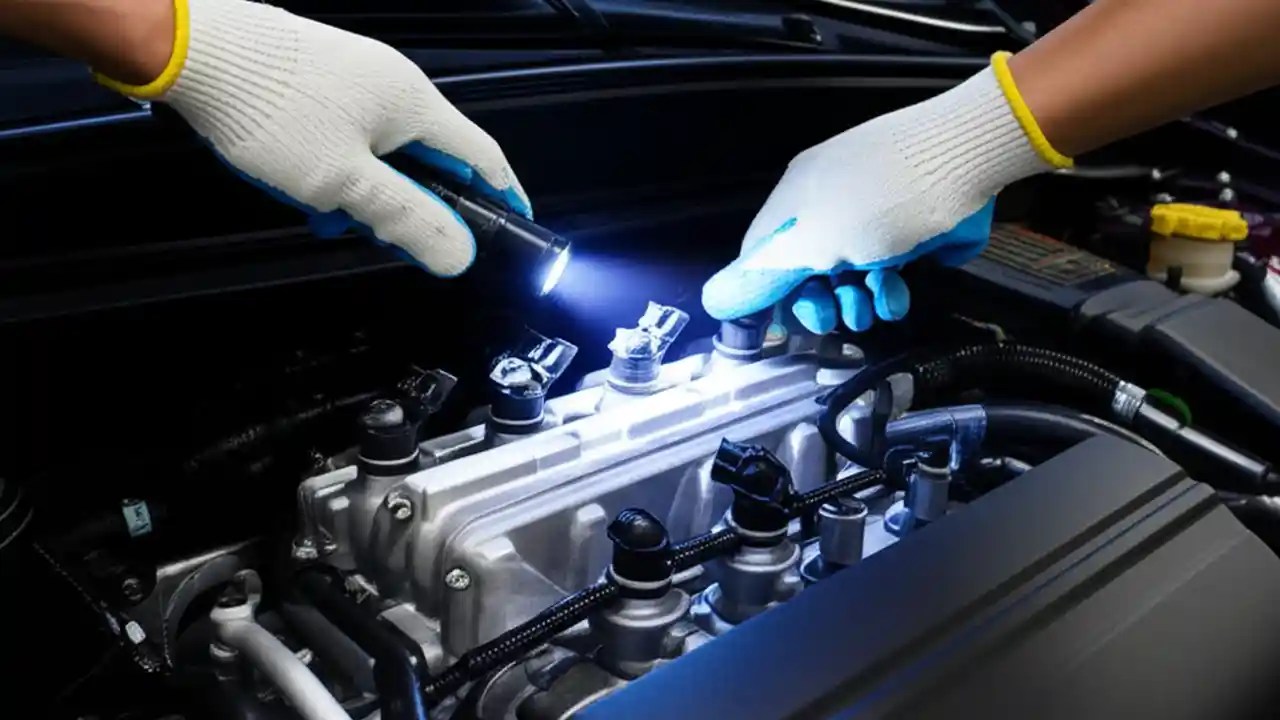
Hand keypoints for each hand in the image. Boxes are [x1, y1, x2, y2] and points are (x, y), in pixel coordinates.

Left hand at [97, 0, 528, 276]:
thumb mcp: (345, 182)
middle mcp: (393, 85)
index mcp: (415, 104)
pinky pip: (348, 136)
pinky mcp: (319, 80)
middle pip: (429, 160)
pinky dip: (337, 170)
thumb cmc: (274, 113)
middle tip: (387, 239)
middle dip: (412, 206)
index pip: (481, 157)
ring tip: (324, 214)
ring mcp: (354, 79)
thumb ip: (408, 219)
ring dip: (364, 192)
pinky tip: (302, 187)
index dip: (502, 197)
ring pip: (382, 152)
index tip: (515, 226)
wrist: (194, 50)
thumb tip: (459, 256)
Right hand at [702, 55, 1066, 332]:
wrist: (963, 159)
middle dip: (818, 303)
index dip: (770, 295)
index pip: (762, 258)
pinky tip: (897, 292)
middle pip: (806, 272)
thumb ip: (762, 277)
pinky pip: (888, 271)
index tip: (787, 323)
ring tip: (873, 304)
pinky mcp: (911, 229)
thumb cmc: (879, 199)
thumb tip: (713, 300)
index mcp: (795, 202)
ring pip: (848, 277)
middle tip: (832, 319)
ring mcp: (872, 218)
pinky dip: (889, 290)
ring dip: (856, 302)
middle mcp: (828, 207)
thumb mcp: (809, 243)